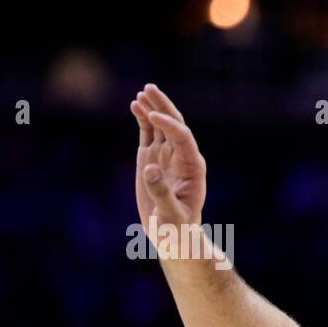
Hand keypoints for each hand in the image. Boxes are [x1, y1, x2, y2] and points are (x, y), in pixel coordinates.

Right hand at [130, 84, 206, 246]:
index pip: (183, 139)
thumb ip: (162, 195)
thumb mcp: (170, 217)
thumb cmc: (178, 231)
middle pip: (174, 125)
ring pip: (161, 126)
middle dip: (163, 107)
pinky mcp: (152, 159)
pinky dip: (143, 119)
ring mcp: (167, 157)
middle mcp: (182, 158)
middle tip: (149, 89)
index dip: (169, 125)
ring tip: (141, 93)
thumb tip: (150, 170)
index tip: (153, 116)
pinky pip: (149, 134)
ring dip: (152, 108)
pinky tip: (135, 105)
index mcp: (193, 169)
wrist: (174, 237)